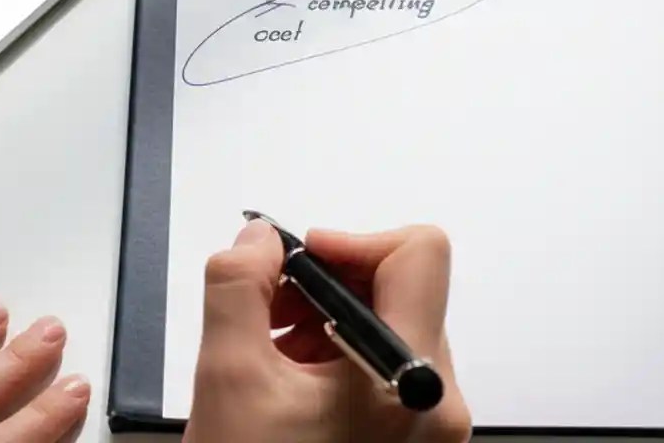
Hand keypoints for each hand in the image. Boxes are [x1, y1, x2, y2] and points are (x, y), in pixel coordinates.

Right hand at [183, 222, 471, 442]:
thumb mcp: (228, 378)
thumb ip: (237, 287)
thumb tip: (257, 240)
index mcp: (408, 378)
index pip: (418, 254)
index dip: (350, 241)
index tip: (299, 259)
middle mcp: (435, 399)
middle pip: (401, 287)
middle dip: (324, 284)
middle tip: (267, 303)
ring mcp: (427, 422)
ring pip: (387, 322)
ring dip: (322, 316)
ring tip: (269, 347)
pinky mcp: (411, 435)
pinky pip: (381, 360)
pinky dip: (331, 350)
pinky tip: (286, 375)